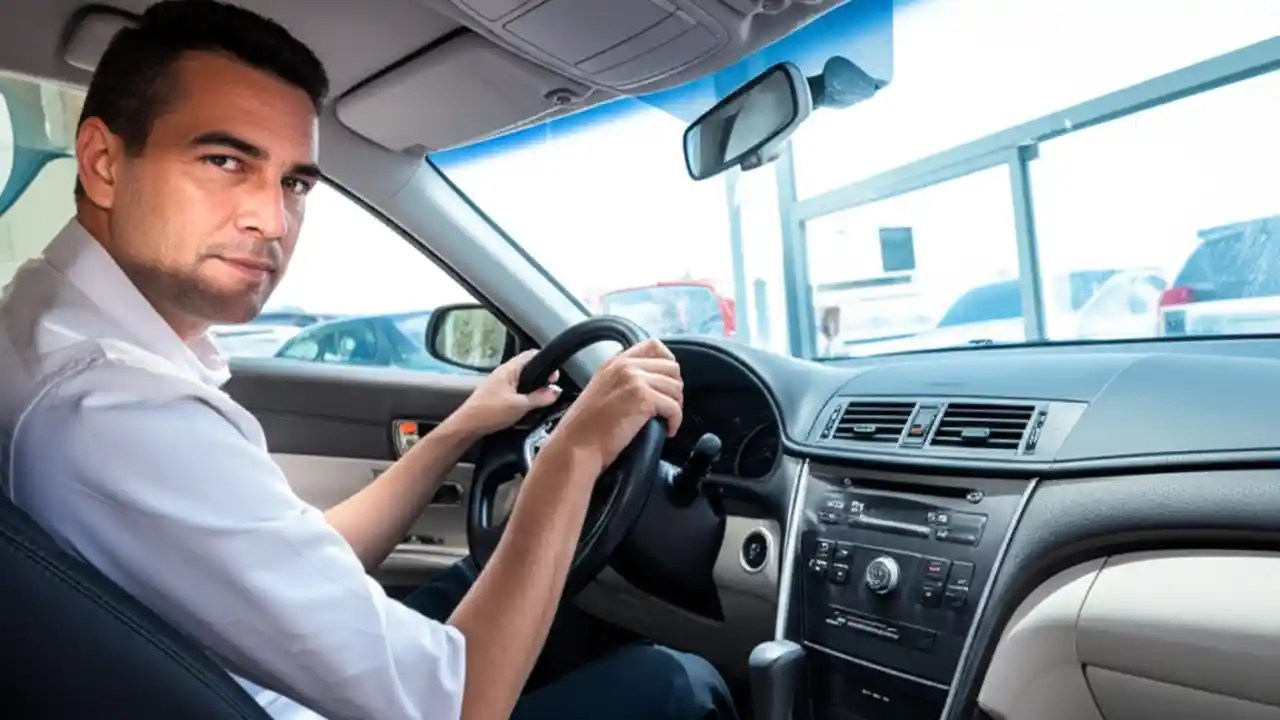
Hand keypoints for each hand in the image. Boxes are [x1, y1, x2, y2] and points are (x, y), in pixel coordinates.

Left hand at [449, 350, 560, 436]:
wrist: (466, 425)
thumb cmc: (490, 412)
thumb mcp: (520, 406)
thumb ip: (540, 398)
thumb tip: (556, 391)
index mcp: (509, 369)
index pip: (531, 355)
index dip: (546, 362)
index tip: (555, 376)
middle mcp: (503, 372)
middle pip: (527, 367)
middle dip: (541, 376)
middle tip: (550, 388)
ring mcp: (498, 383)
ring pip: (521, 379)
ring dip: (533, 386)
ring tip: (542, 398)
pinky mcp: (495, 394)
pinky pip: (514, 389)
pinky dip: (524, 394)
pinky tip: (527, 405)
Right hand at [539, 339, 682, 477]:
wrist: (577, 445)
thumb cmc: (587, 427)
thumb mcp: (602, 390)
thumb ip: (623, 380)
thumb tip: (651, 384)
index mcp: (615, 362)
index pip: (654, 345)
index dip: (667, 363)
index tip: (667, 383)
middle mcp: (625, 366)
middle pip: (671, 366)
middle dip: (674, 388)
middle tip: (667, 408)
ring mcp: (634, 380)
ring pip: (675, 387)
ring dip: (676, 406)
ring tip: (666, 420)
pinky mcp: (643, 398)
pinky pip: (674, 407)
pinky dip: (675, 421)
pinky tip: (667, 431)